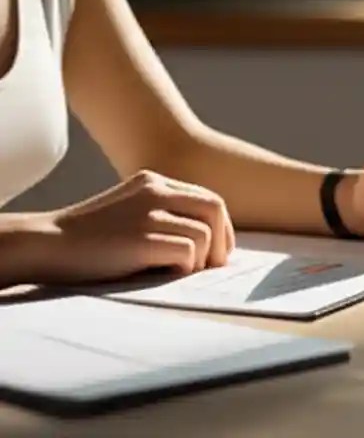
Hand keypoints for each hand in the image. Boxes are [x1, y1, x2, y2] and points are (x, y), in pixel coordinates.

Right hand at [33, 170, 234, 283]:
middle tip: (214, 265)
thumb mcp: (131, 210)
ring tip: (181, 271)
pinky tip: (166, 273)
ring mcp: (149, 213)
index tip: (218, 251)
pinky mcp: (143, 239)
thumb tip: (209, 240)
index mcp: (154, 182)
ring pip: (204, 235)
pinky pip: (188, 253)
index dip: (221, 227)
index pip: (208, 198)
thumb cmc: (90, 238)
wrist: (48, 244)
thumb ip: (163, 213)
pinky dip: (184, 268)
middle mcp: (156, 191)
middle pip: (215, 209)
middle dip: (222, 241)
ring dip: (200, 259)